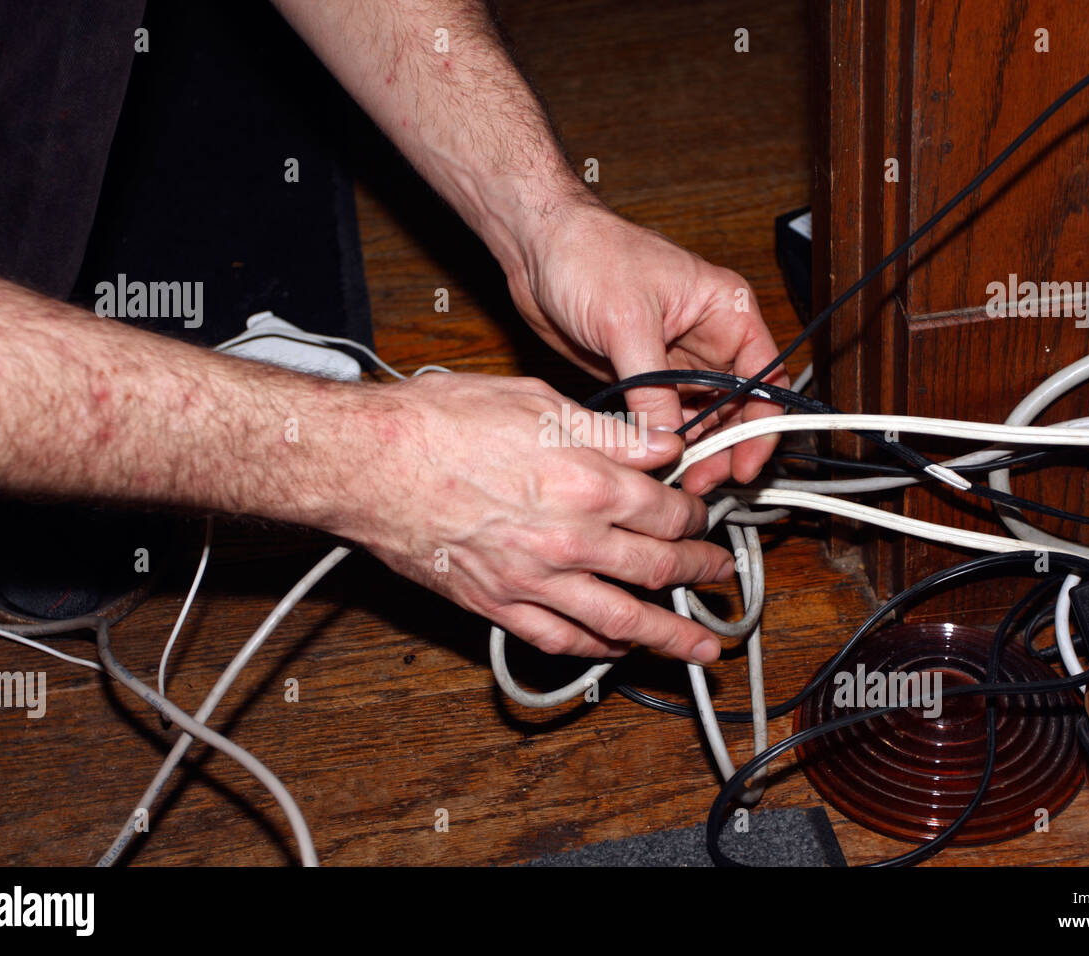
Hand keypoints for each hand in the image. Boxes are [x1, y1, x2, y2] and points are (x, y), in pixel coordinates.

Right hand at [334, 373, 734, 660]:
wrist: (369, 463)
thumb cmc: (439, 423)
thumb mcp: (537, 400)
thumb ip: (609, 431)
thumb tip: (663, 444)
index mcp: (587, 481)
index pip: (668, 510)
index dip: (696, 515)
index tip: (702, 517)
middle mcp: (570, 538)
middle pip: (657, 567)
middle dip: (700, 574)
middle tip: (720, 578)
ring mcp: (535, 579)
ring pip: (621, 619)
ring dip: (669, 636)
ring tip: (700, 648)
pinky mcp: (497, 604)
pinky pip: (559, 640)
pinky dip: (595, 650)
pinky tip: (615, 650)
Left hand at [506, 202, 789, 495]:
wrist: (537, 249)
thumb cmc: (588, 253)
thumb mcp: (626, 321)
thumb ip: (651, 386)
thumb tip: (668, 439)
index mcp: (724, 310)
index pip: (764, 377)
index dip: (761, 424)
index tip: (744, 462)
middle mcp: (705, 339)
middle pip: (736, 408)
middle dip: (723, 448)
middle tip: (700, 481)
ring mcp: (673, 361)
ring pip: (700, 419)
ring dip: (690, 450)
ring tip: (674, 477)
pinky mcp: (640, 377)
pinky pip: (661, 419)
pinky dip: (658, 442)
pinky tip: (649, 461)